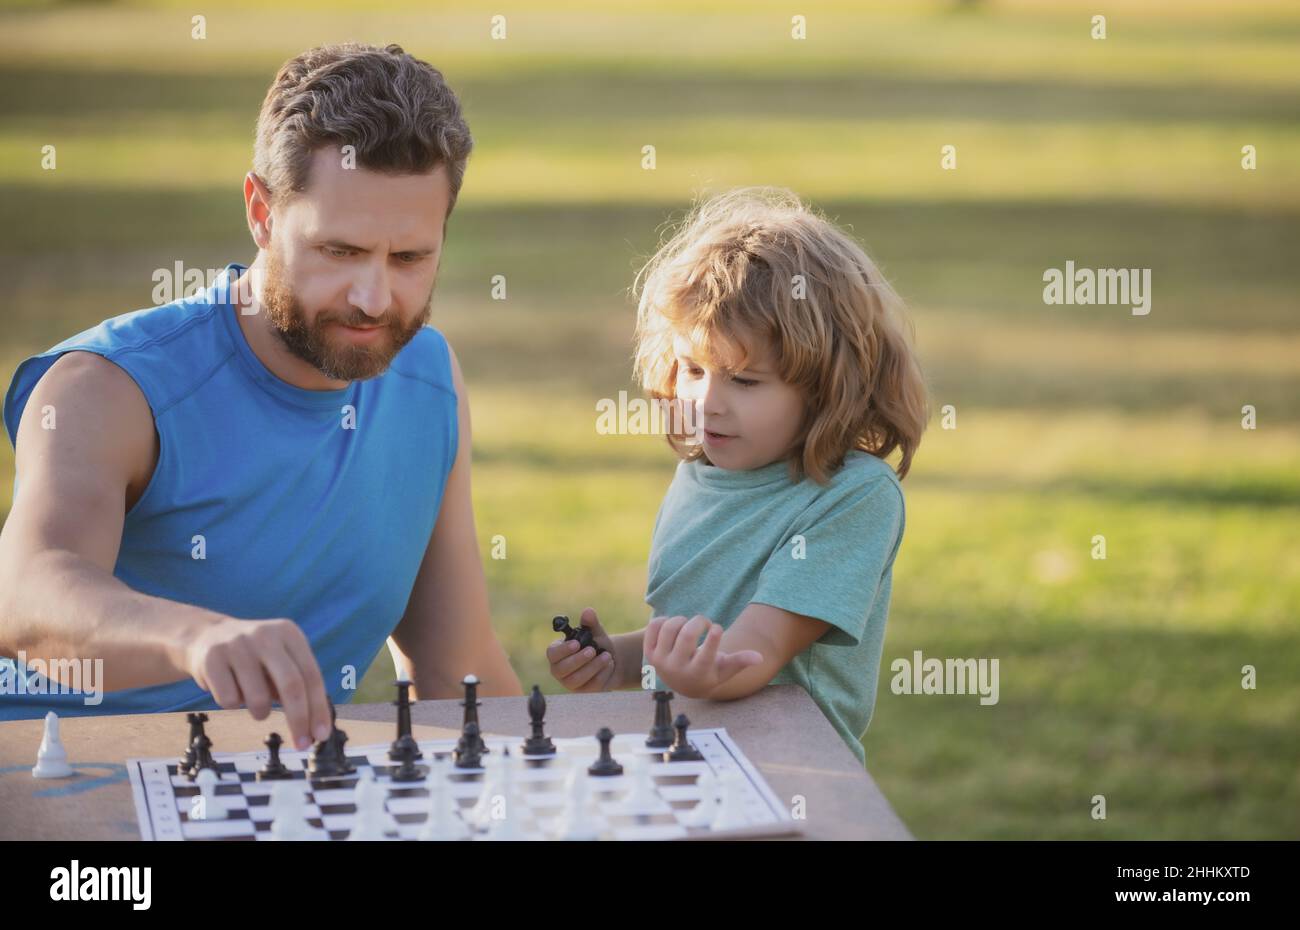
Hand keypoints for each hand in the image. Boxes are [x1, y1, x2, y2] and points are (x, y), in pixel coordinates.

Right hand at [183, 617, 332, 750]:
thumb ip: (297, 685)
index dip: (319, 708)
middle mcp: (265, 636)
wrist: (205, 636)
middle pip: (291, 685)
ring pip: (258, 699)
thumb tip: (315, 727)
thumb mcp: (279, 659)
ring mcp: (237, 645)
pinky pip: (229, 701)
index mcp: (288, 633)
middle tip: (302, 744)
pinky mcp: (211, 658)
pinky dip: (232, 704)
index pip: (311, 675)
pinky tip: (228, 687)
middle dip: (299, 720)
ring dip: (260, 713)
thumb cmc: (252, 656)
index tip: (321, 735)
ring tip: (253, 702)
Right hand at [546, 607, 617, 692]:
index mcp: (557, 653)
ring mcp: (570, 683)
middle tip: (593, 650)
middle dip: (578, 660)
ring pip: (576, 679)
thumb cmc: (597, 645)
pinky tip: (610, 665)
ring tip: (607, 656)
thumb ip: (590, 623)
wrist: (611, 660)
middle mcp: (560, 669)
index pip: (552, 653)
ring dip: (593, 667)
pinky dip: (602, 674)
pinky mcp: (583, 692)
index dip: (563, 650)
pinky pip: (590, 686)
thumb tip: (588, 612)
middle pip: (561, 669)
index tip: (576, 644)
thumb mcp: (595, 632)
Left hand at [643, 614, 762, 698]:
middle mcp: (676, 669)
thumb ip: (741, 662)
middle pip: (687, 635)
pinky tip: (675, 626)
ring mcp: (660, 660)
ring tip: (690, 625)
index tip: (717, 627)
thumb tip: (759, 657)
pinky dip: (665, 620)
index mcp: (697, 674)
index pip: (704, 657)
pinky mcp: (649, 652)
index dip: (712, 639)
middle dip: (700, 622)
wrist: (682, 683)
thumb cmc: (710, 672)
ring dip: (682, 620)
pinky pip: (654, 627)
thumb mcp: (726, 669)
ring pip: (669, 628)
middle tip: (706, 623)